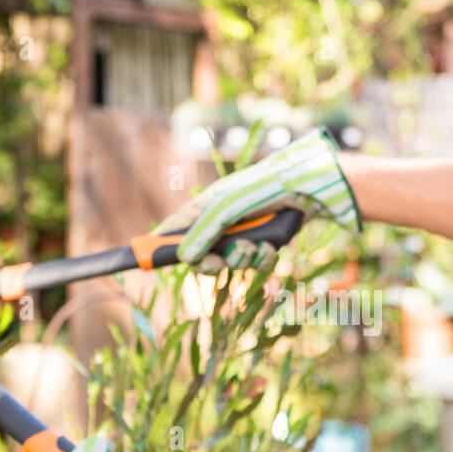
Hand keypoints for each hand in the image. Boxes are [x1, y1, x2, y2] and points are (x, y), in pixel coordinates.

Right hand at [156, 126, 360, 270]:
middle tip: (217, 263)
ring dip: (244, 260)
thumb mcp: (226, 208)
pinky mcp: (266, 242)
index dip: (159, 244)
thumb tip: (184, 258)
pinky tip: (272, 246)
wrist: (309, 190)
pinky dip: (264, 259)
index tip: (143, 260)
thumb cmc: (263, 188)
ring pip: (233, 263)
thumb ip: (203, 233)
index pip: (175, 229)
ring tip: (255, 246)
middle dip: (212, 263)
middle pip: (202, 256)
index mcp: (206, 207)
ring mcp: (245, 233)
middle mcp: (223, 221)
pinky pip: (257, 264)